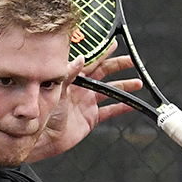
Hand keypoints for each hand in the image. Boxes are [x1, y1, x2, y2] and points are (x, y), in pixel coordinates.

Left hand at [29, 42, 144, 161]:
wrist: (43, 137)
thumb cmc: (45, 113)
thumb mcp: (57, 90)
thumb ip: (69, 74)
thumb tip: (81, 58)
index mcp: (74, 80)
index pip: (91, 62)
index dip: (102, 53)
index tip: (113, 44)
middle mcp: (82, 89)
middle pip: (104, 73)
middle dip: (118, 66)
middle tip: (132, 61)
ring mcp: (87, 103)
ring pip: (110, 91)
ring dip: (124, 86)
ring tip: (138, 83)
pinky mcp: (91, 118)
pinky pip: (109, 111)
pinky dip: (121, 108)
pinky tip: (132, 105)